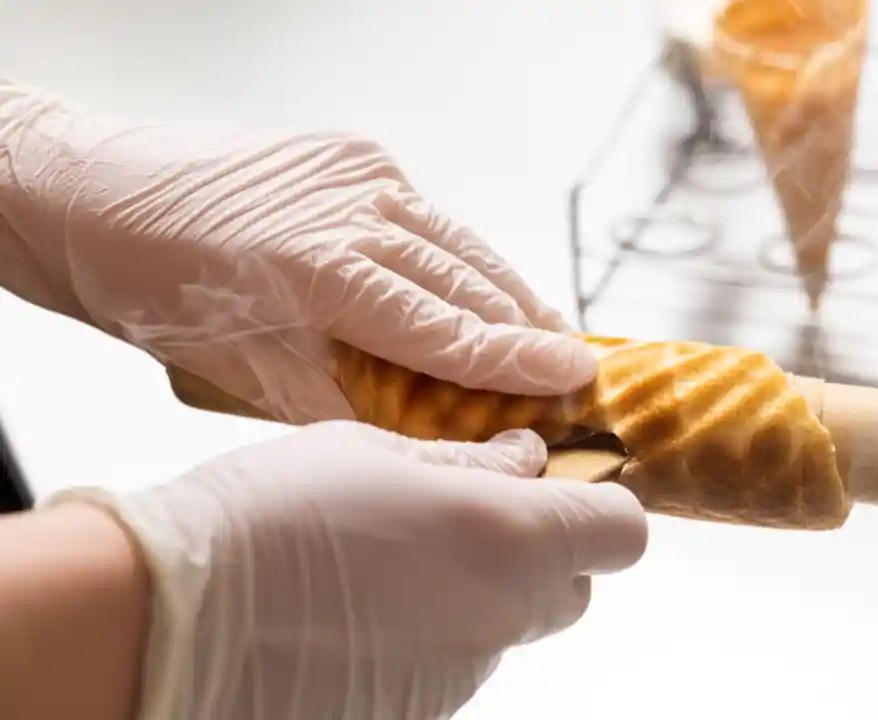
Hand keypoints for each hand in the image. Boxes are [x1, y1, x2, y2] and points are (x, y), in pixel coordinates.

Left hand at [0, 77, 594, 423]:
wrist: (101, 197)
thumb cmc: (160, 291)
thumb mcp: (248, 371)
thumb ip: (342, 402)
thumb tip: (418, 437)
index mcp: (320, 270)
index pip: (441, 326)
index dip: (513, 357)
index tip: (574, 375)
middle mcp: (352, 209)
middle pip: (465, 279)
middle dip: (526, 325)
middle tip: (577, 364)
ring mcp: (358, 172)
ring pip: (458, 240)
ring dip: (504, 288)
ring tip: (548, 327)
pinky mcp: (354, 153)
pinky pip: (427, 213)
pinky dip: (459, 253)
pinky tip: (483, 283)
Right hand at [52, 420, 646, 719]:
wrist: (168, 622)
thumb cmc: (267, 515)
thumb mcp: (374, 451)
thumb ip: (469, 460)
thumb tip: (525, 459)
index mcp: (508, 539)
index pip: (622, 532)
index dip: (600, 502)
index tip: (563, 482)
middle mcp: (500, 619)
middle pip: (573, 588)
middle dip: (544, 548)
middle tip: (473, 511)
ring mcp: (458, 677)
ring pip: (508, 628)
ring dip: (480, 592)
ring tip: (394, 558)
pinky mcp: (415, 713)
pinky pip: (452, 663)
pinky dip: (432, 633)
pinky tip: (364, 606)